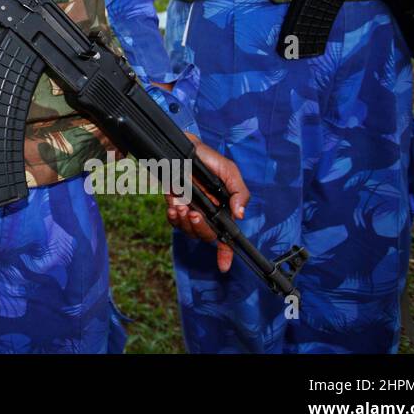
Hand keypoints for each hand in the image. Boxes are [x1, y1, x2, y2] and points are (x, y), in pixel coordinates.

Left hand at [166, 134, 249, 274]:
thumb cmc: (209, 160)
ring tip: (181, 206)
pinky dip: (172, 216)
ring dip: (184, 222)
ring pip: (188, 230)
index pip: (226, 237)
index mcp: (223, 210)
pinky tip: (172, 205)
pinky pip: (173, 220)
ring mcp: (190, 210)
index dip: (226, 254)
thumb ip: (239, 192)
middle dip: (200, 229)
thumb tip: (240, 215)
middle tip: (193, 214)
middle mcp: (207, 214)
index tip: (223, 266)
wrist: (184, 147)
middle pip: (206, 236)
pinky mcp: (175, 205)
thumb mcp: (229, 172)